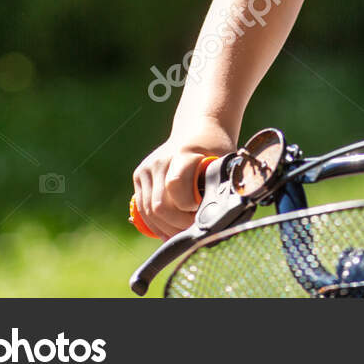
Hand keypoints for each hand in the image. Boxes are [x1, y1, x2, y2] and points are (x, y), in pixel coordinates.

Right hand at [131, 123, 234, 239]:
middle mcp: (161, 160)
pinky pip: (142, 207)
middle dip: (176, 224)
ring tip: (182, 233)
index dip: (188, 206)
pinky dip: (154, 224)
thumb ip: (221, 187)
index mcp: (183, 154)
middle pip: (159, 205)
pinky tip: (167, 233)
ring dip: (165, 228)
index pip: (175, 185)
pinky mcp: (140, 174)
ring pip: (148, 210)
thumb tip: (222, 218)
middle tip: (193, 229)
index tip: (201, 210)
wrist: (198, 130)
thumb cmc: (215, 149)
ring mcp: (148, 167)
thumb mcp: (224, 163)